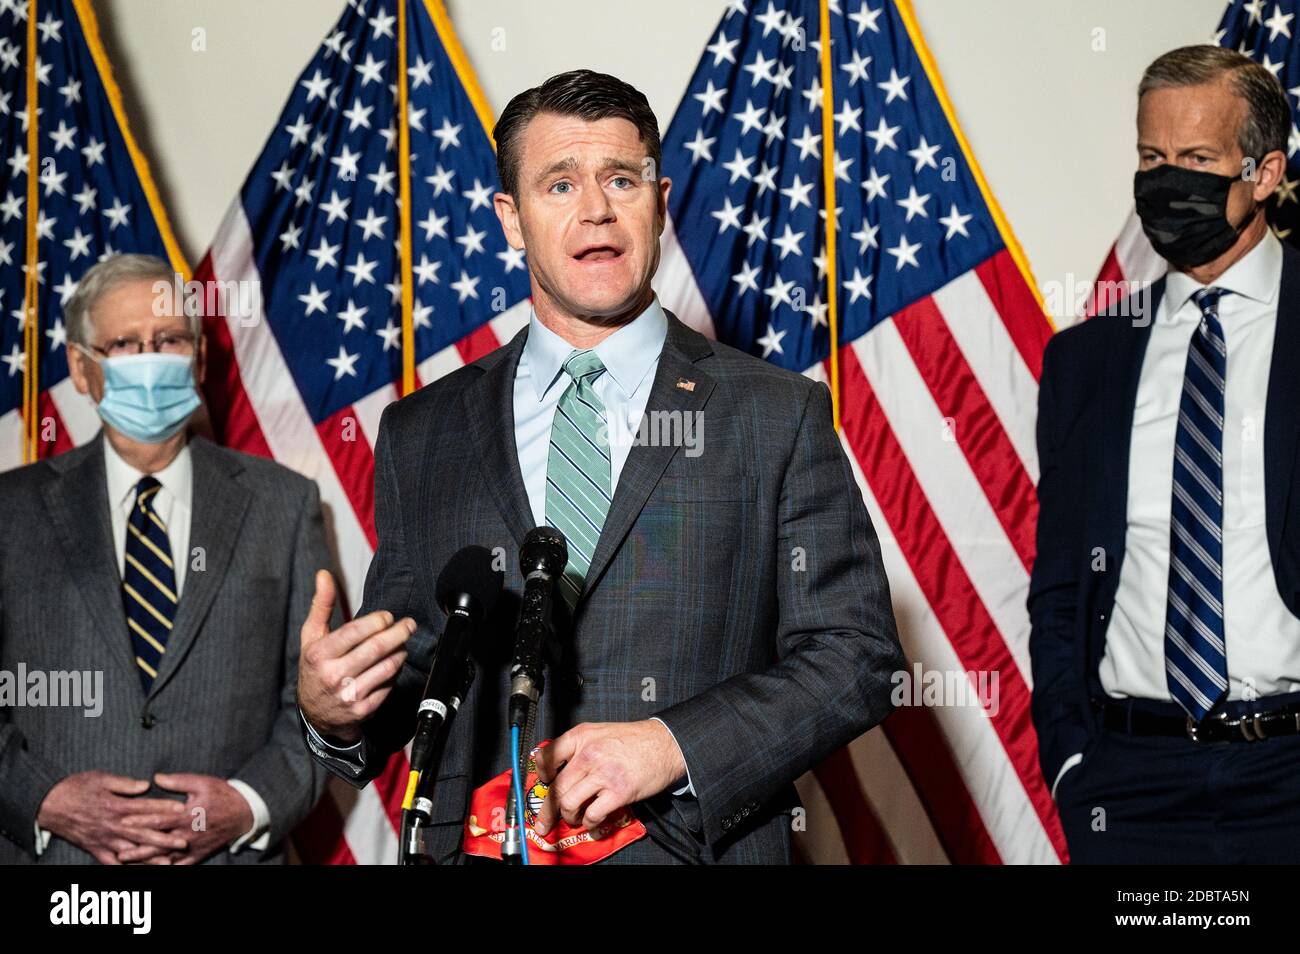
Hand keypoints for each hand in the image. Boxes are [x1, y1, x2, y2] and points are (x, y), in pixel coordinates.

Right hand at [35, 771, 190, 864]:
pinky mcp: (94, 849)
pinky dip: (124, 869)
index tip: (182, 809)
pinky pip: (111, 863)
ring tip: (167, 862)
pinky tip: (139, 872)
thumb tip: (146, 785)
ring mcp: (103, 840)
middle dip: (163, 839)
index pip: (145, 808)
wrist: (49, 805)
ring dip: (149, 858)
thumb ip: (124, 784)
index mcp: (115, 806)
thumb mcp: (100, 778)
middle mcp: (111, 825)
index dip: (164, 808)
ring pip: (130, 852)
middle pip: (142, 833)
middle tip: (183, 843)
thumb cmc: (76, 787)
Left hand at [118, 773, 252, 864]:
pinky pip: (180, 866)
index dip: (140, 820)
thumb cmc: (223, 795)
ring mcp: (193, 846)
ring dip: (147, 862)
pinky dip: (166, 869)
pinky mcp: (198, 855)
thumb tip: (157, 778)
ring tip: (130, 865)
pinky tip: (155, 870)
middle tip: (119, 853)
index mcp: (187, 815)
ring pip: (166, 857)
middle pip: (158, 843)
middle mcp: (187, 833)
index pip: (159, 819)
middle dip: (138, 849)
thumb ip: (179, 781)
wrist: (245, 813)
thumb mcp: (203, 783)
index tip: (122, 821)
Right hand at [297, 569, 413, 743]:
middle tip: (408, 624)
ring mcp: (349, 695)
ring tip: (402, 642)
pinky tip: (394, 663)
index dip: (377, 621)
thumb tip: (324, 575)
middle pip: (375, 649)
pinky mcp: (363, 710)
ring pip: (387, 667)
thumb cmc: (315, 667)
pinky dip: (395, 672)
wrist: (314, 714)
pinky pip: (388, 686)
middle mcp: (333, 676)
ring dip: (400, 651)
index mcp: (319, 655)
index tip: (387, 616)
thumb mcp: (311, 637)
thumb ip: (321, 605)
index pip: (354, 633)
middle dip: (398, 633)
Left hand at [533, 720, 686, 835]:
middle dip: (548, 812)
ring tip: (576, 818)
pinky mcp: (618, 792)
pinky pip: (592, 814)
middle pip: (556, 787)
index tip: (542, 785)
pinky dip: (590, 824)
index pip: (548, 755)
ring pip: (569, 803)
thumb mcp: (601, 732)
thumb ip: (579, 746)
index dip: (541, 775)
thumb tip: (557, 767)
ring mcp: (603, 773)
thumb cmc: (635, 739)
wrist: (665, 744)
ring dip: (570, 817)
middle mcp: (588, 753)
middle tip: (544, 824)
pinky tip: (593, 825)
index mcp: (582, 736)